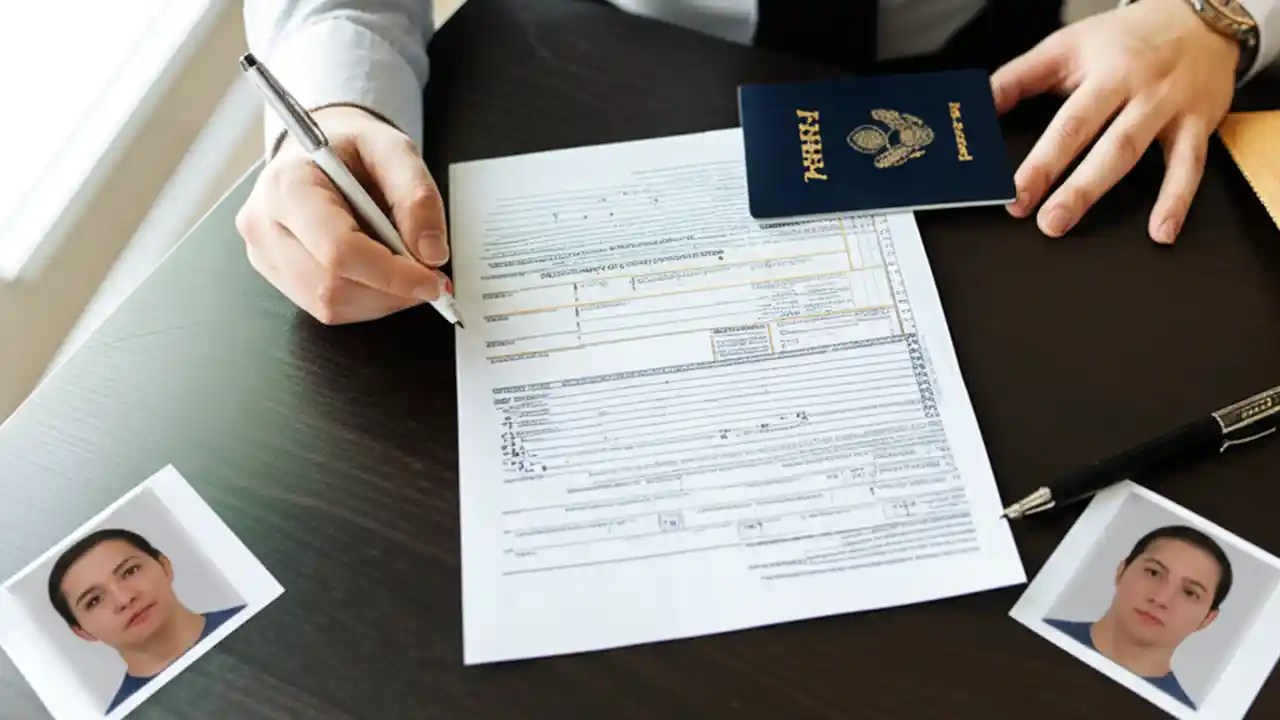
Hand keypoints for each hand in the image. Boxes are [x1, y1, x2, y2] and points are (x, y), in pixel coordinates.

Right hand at [235, 106, 449, 324]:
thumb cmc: (350, 147)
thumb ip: (417, 196)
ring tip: (403, 271)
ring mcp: (265, 254)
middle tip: (428, 277)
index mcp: (289, 184)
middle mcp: (265, 223)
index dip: (391, 275)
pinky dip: (365, 300)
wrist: (318, 150)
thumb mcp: (394, 150)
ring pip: (330, 305)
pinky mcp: (276, 274)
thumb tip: (431, 253)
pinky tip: (378, 275)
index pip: (338, 250)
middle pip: (333, 286)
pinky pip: (325, 307)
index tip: (431, 281)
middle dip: (391, 290)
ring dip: (381, 299)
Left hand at [991, 0, 1239, 243]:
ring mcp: (1169, 107)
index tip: (1014, 192)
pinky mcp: (1199, 123)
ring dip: (1104, 194)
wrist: (1199, 17)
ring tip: (1078, 226)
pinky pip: (1190, 167)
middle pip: (1101, 142)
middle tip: (1043, 220)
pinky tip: (1161, 232)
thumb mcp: (1067, 46)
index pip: (1067, 123)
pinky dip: (1177, 201)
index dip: (1040, 162)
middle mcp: (1138, 89)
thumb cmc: (1125, 39)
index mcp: (1103, 72)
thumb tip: (980, 106)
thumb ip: (1020, 77)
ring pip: (1132, 153)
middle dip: (1071, 186)